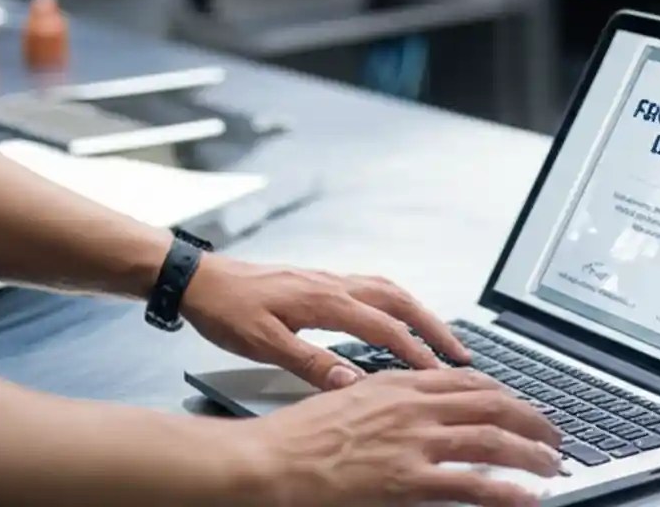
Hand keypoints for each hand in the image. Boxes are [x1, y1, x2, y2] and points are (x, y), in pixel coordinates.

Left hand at [181, 255, 469, 389]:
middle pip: (400, 303)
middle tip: (460, 352)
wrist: (198, 279)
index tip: (438, 373)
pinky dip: (397, 302)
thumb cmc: (225, 310)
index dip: (415, 353)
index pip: (385, 329)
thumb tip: (352, 381)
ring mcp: (330, 279)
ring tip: (440, 335)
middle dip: (434, 328)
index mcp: (325, 301)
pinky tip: (397, 314)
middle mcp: (335, 284)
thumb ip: (310, 363)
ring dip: (420, 313)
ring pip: (390, 291)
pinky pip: (374, 287)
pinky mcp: (321, 281)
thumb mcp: (263, 344)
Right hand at [253, 369, 561, 506]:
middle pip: (492, 403)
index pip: (469, 381)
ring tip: (551, 464)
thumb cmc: (296, 437)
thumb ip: (389, 401)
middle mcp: (415, 406)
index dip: (504, 393)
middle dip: (530, 418)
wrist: (267, 461)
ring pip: (493, 438)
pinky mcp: (408, 479)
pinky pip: (472, 483)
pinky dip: (506, 490)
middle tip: (551, 434)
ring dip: (530, 452)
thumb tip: (414, 407)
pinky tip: (526, 498)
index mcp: (400, 384)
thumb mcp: (350, 399)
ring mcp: (414, 442)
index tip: (520, 405)